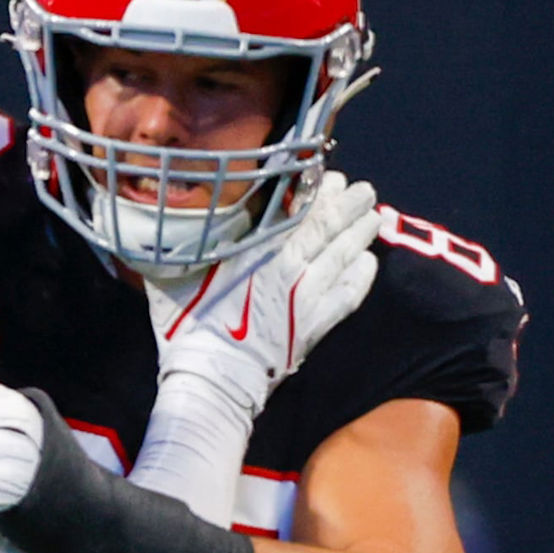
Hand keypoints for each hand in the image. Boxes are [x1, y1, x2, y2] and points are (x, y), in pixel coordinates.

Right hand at [150, 172, 379, 410]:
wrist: (213, 374)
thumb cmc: (186, 322)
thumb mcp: (178, 269)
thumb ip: (190, 241)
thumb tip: (178, 214)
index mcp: (255, 250)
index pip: (295, 212)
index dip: (318, 193)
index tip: (332, 177)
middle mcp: (287, 268)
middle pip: (325, 229)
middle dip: (348, 206)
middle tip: (364, 190)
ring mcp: (306, 297)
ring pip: (341, 256)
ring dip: (360, 234)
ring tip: (375, 215)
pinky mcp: (315, 325)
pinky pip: (347, 296)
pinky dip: (360, 277)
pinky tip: (370, 262)